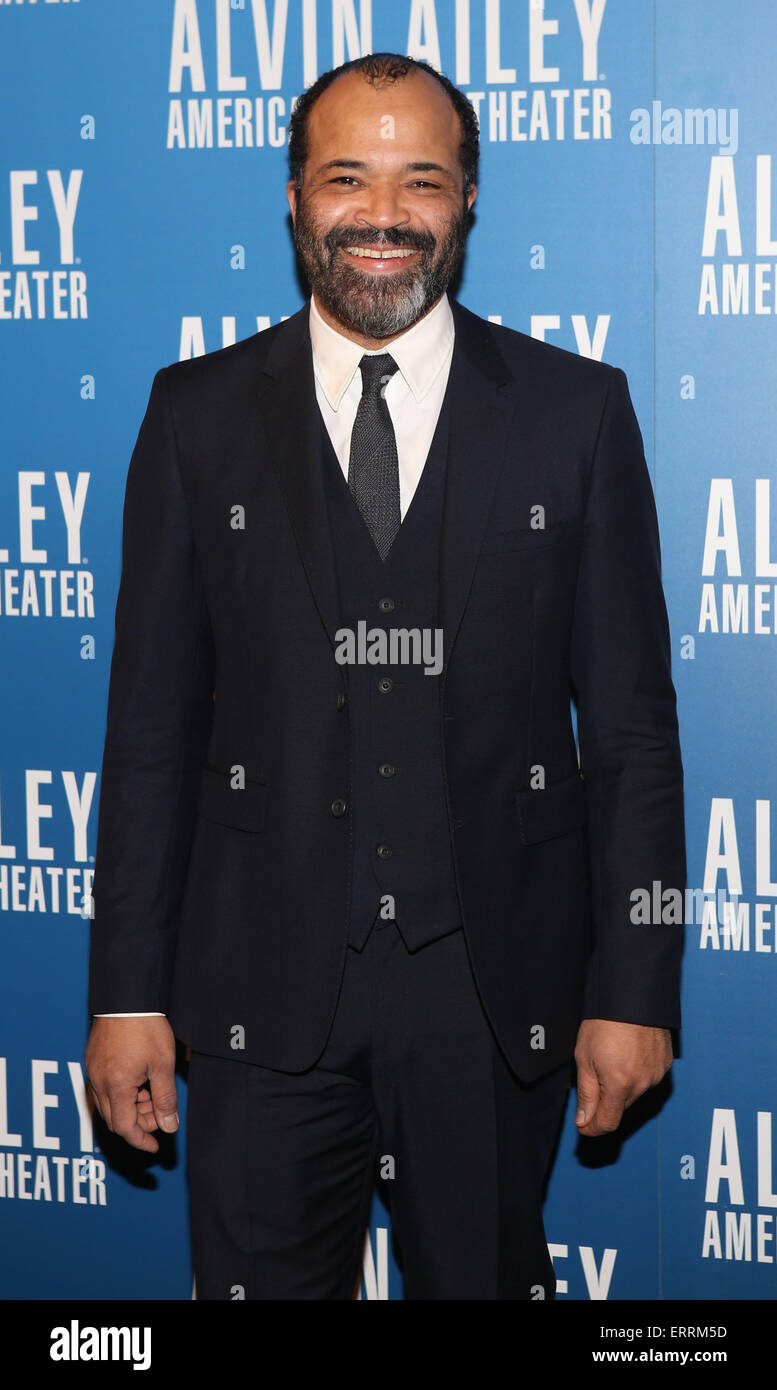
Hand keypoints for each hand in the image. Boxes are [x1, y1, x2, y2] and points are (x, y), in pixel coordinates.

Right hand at [85, 1016, 178, 1152]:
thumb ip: (165, 1098)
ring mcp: (93, 1071)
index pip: (125, 1128)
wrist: (128, 997)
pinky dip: (121, 1092)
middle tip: (159, 1112)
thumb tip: (169, 1126)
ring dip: (130, 1106)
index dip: (141, 1140)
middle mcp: (99, 1082)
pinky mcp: (92, 1060)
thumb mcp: (163, 1065)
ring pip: (108, 1104)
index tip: (155, 1145)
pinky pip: (103, 1088)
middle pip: (115, 1119)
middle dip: (138, 1122)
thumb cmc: (146, 1027)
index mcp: (116, 1087)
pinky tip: (138, 1079)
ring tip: (152, 1091)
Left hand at [573, 1019, 671, 1137]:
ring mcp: (656, 1074)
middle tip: (593, 1077)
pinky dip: (635, 1074)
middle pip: (620, 1108)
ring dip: (621, 1086)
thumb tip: (584, 1121)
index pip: (608, 1123)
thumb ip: (586, 1093)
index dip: (592, 1128)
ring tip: (611, 1058)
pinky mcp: (665, 1064)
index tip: (583, 1124)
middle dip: (604, 1101)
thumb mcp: (584, 1058)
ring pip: (634, 1093)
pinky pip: (647, 1079)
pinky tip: (627, 1054)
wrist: (632, 995)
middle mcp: (642, 1084)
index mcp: (620, 1084)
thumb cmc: (605, 1022)